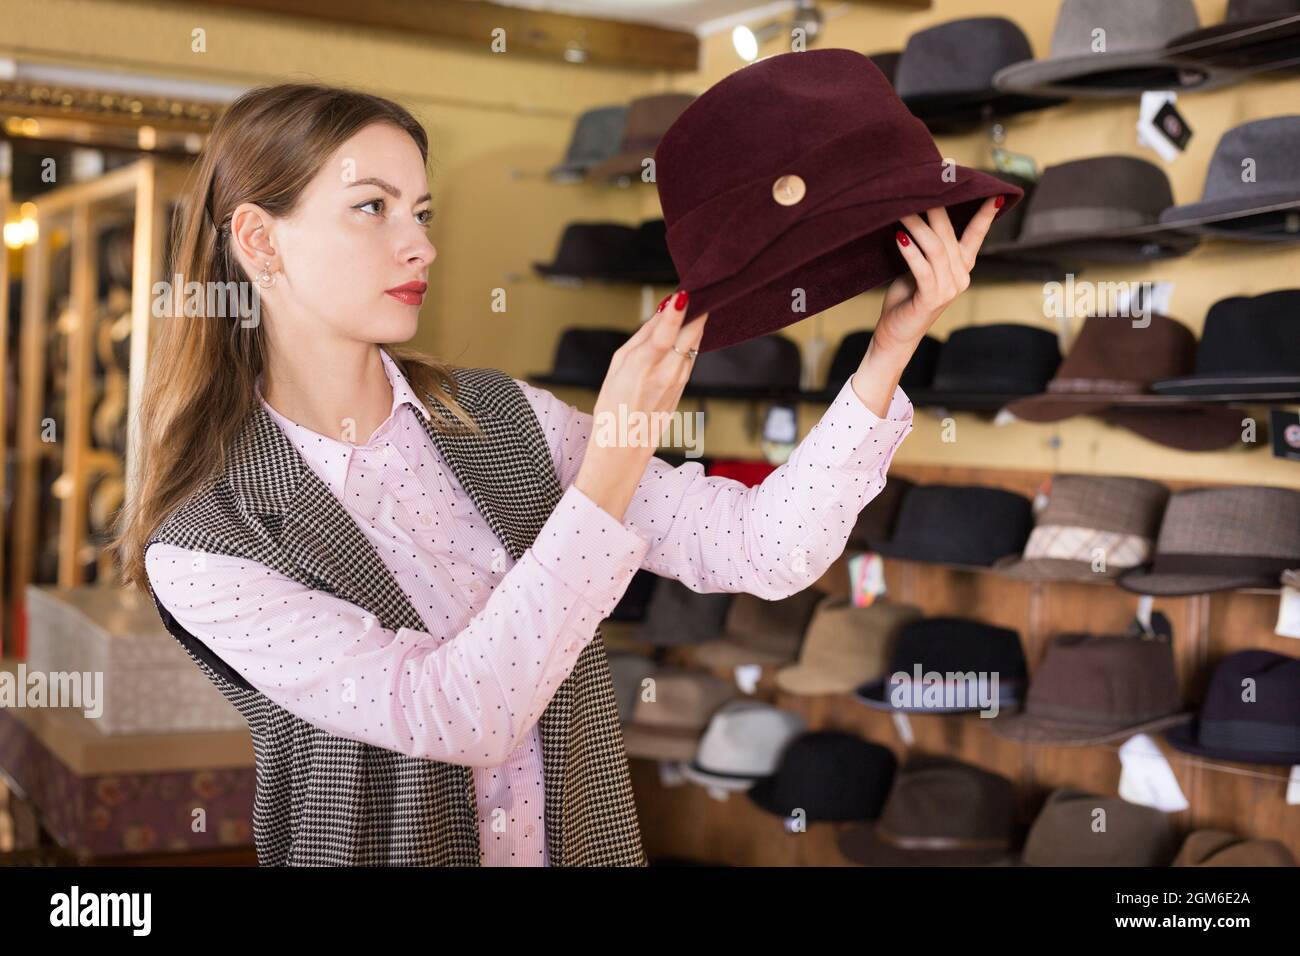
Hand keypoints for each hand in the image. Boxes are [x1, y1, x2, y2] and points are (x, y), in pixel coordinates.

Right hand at [573, 290, 708, 521]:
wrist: (623, 448)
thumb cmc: (613, 407)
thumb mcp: (616, 367)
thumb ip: (641, 338)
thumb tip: (662, 314)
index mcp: (643, 365)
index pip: (668, 329)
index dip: (680, 308)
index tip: (687, 289)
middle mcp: (666, 372)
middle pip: (691, 332)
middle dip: (697, 309)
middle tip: (703, 287)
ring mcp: (679, 381)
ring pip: (694, 343)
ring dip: (696, 322)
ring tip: (697, 301)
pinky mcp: (684, 388)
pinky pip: (691, 358)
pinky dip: (691, 341)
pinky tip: (688, 330)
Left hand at [847, 196, 1002, 417]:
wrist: (896, 335)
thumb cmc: (905, 299)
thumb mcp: (919, 269)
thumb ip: (927, 249)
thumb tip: (919, 216)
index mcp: (961, 268)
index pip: (976, 236)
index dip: (985, 215)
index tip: (994, 193)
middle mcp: (960, 277)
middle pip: (950, 235)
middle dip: (937, 210)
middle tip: (921, 188)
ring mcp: (948, 289)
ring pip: (936, 249)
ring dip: (917, 226)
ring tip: (900, 210)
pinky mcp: (931, 299)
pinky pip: (923, 269)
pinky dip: (910, 251)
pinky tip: (899, 237)